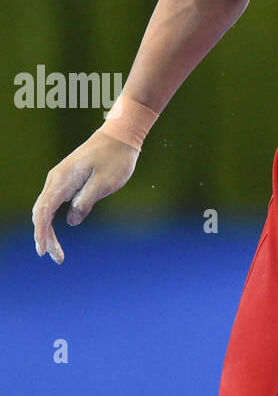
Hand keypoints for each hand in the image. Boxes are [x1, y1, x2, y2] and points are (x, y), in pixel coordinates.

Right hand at [31, 129, 138, 263]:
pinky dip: (53, 222)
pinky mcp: (67, 183)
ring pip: (46, 211)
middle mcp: (56, 180)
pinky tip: (56, 236)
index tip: (44, 251)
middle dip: (45, 237)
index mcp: (62, 179)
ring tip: (58, 253)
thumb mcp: (105, 182)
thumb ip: (87, 201)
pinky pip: (54, 206)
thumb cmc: (115, 158)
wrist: (119, 137)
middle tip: (57, 258)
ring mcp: (60, 181)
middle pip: (42, 213)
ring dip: (49, 232)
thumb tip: (72, 221)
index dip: (42, 232)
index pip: (45, 211)